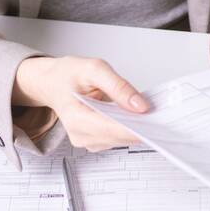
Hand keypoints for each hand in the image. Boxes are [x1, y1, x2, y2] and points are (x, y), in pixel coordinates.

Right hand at [13, 56, 148, 151]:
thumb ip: (118, 86)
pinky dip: (126, 128)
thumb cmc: (69, 74)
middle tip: (155, 111)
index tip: (156, 122)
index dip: (136, 127)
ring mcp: (86, 141)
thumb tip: (140, 105)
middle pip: (118, 137)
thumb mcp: (94, 69)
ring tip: (141, 109)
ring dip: (134, 127)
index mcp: (76, 117)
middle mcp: (79, 134)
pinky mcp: (93, 142)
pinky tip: (130, 115)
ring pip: (120, 140)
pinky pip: (116, 139)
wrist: (53, 82)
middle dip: (139, 125)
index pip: (112, 129)